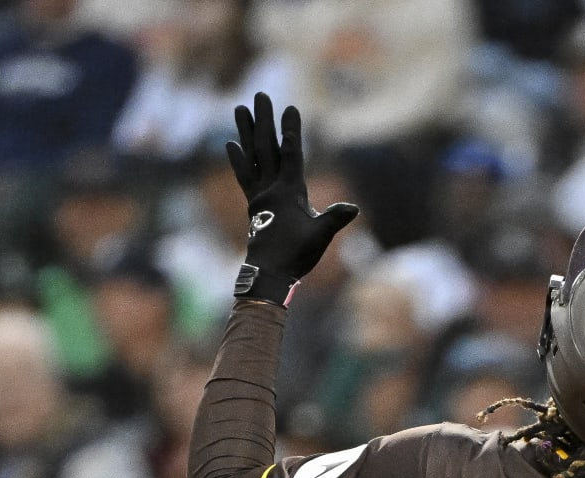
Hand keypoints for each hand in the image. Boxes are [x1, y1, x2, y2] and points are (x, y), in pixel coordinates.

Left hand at [227, 92, 358, 305]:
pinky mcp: (254, 205)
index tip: (290, 107)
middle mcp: (270, 189)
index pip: (290, 155)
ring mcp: (259, 196)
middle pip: (266, 148)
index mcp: (288, 192)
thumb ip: (335, 220)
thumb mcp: (320, 237)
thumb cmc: (297, 256)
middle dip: (264, 120)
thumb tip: (353, 208)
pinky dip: (238, 159)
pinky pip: (244, 175)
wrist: (269, 275)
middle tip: (260, 95)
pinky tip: (231, 145)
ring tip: (239, 108)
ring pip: (251, 156)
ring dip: (246, 132)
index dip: (291, 131)